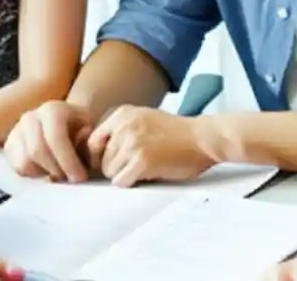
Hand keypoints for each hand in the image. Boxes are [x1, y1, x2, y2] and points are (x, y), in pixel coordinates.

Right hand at [4, 100, 94, 182]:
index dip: (68, 161)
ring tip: (60, 171)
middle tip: (71, 180)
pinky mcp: (9, 146)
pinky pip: (18, 168)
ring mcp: (16, 131)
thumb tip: (86, 153)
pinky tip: (47, 169)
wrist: (66, 123)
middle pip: (37, 151)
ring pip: (25, 162)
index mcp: (52, 109)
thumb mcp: (92, 132)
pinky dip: (34, 174)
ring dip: (45, 173)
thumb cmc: (81, 129)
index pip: (55, 137)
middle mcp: (30, 117)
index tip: (80, 178)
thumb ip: (90, 143)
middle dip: (56, 170)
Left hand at [86, 105, 214, 187]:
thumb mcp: (144, 119)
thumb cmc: (176, 133)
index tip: (114, 163)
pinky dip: (131, 183)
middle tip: (135, 167)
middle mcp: (123, 125)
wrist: (203, 138)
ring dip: (124, 176)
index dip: (100, 157)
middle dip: (115, 168)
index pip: (92, 141)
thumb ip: (120, 130)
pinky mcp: (142, 160)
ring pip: (110, 172)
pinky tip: (147, 175)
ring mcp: (132, 142)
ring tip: (144, 169)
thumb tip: (95, 156)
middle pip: (100, 160)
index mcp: (122, 114)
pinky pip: (121, 181)